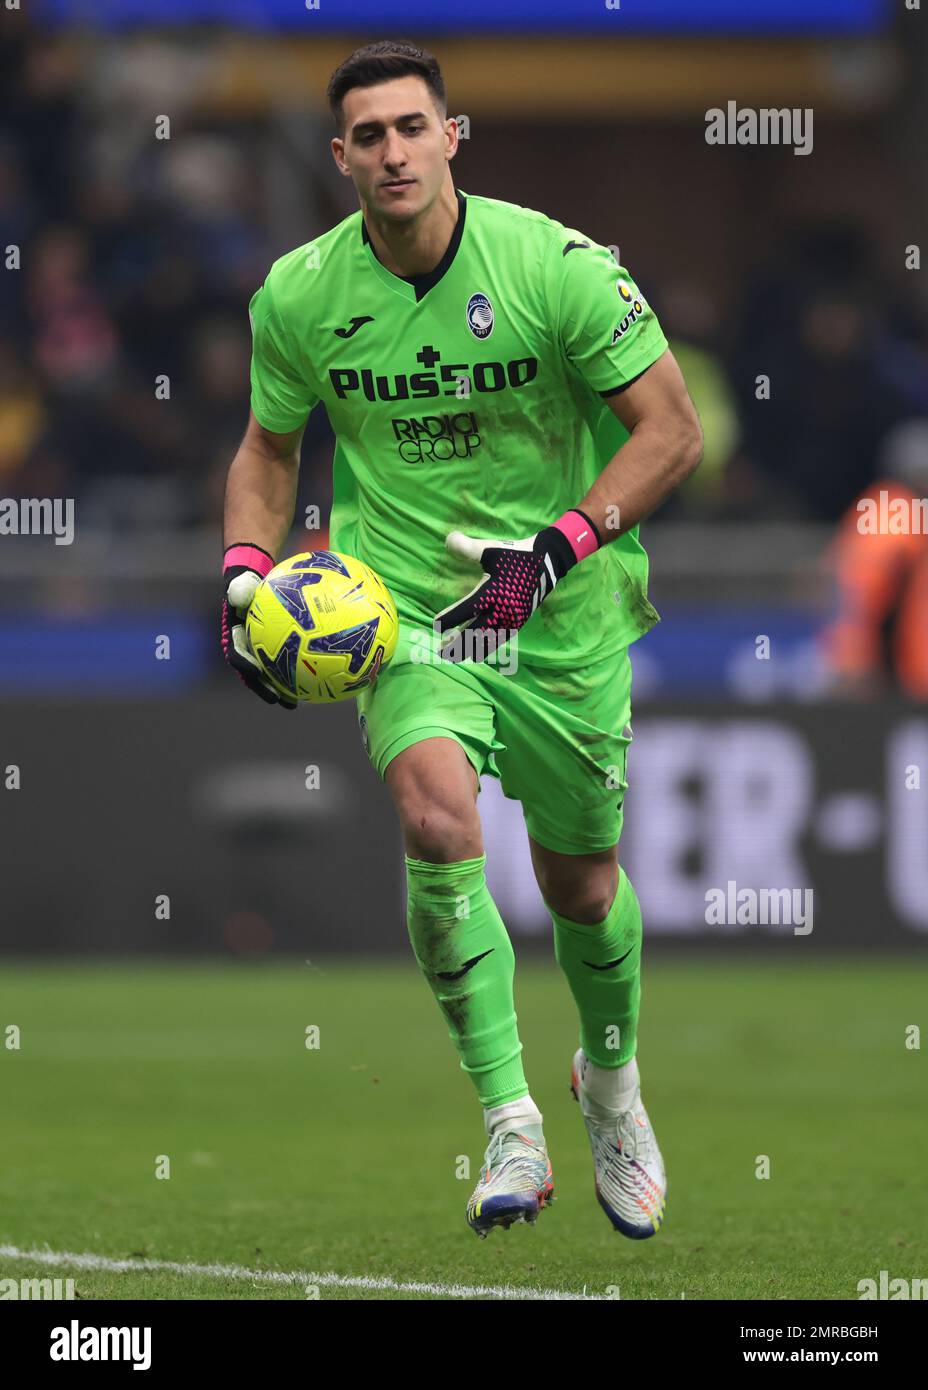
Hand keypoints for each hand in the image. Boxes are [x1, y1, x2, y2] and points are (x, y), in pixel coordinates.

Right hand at [221, 543, 296, 707]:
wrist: (250, 583)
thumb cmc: (247, 583)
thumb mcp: (241, 583)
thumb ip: (239, 588)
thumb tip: (234, 594)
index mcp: (235, 636)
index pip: (236, 655)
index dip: (244, 667)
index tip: (255, 672)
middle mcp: (246, 648)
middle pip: (254, 674)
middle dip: (265, 688)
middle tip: (278, 700)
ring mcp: (259, 651)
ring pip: (270, 674)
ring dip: (282, 688)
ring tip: (298, 701)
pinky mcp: (273, 650)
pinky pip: (287, 662)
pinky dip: (298, 671)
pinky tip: (318, 678)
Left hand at [432, 509, 600, 661]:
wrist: (546, 563)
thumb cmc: (515, 556)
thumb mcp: (490, 549)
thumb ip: (467, 547)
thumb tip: (447, 539)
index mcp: (491, 593)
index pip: (465, 611)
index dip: (449, 620)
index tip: (436, 625)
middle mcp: (500, 611)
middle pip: (474, 634)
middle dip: (457, 644)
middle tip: (442, 651)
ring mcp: (510, 620)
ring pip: (486, 641)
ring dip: (470, 649)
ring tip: (455, 655)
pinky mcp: (518, 623)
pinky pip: (499, 640)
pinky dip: (486, 647)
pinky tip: (477, 651)